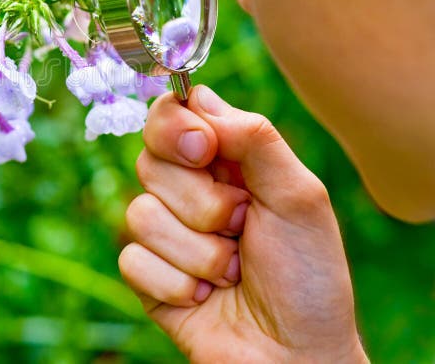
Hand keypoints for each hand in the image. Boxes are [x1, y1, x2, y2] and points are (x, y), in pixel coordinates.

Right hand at [119, 86, 367, 362]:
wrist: (294, 356)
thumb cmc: (307, 276)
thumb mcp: (299, 196)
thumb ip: (254, 137)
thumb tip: (198, 101)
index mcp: (225, 159)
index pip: (172, 113)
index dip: (176, 127)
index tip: (204, 151)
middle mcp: (189, 189)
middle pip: (149, 159)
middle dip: (201, 202)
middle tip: (241, 225)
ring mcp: (165, 232)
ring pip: (140, 212)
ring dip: (200, 252)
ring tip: (233, 271)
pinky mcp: (147, 274)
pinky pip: (133, 259)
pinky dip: (178, 283)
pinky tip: (208, 297)